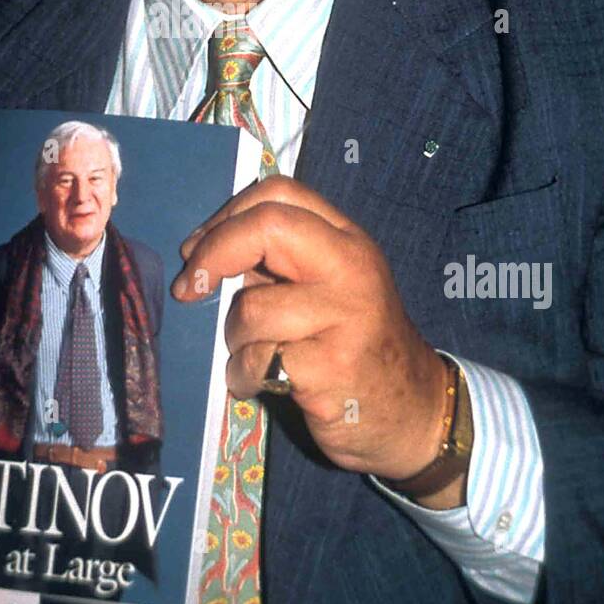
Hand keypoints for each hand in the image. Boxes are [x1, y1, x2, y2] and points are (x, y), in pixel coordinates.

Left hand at [173, 177, 450, 482]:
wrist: (413, 409)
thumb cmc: (355, 343)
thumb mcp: (329, 286)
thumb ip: (280, 262)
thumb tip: (204, 252)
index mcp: (347, 240)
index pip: (279, 193)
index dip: (225, 216)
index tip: (195, 250)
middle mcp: (350, 268)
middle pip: (266, 226)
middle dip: (213, 255)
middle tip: (189, 288)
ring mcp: (345, 317)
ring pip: (250, 309)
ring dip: (234, 340)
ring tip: (257, 357)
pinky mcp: (330, 368)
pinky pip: (256, 363)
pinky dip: (245, 377)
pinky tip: (269, 385)